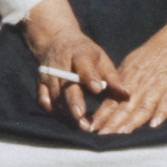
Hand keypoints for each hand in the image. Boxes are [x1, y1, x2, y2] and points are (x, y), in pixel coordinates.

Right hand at [23, 0, 127, 131]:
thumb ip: (112, 76)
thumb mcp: (100, 58)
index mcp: (79, 54)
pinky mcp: (40, 83)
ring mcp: (49, 74)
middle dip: (74, 101)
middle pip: (66, 84)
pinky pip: (43, 100)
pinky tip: (66, 118)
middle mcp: (61, 64)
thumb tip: (126, 94)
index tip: (98, 89)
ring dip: (67, 111)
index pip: (84, 65)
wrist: (56, 41)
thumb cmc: (85, 54)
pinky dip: (53, 111)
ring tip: (83, 125)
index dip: (90, 77)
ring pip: (55, 95)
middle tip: (82, 117)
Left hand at [87, 0, 166, 135]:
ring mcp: (157, 85)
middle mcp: (140, 83)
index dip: (103, 114)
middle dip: (113, 122)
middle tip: (102, 135)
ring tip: (123, 133)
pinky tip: (155, 124)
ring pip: (143, 107)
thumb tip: (110, 96)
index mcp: (128, 77)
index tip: (93, 127)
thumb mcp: (132, 63)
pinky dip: (162, 112)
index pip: (112, 99)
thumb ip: (122, 81)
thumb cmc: (155, 52)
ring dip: (133, 121)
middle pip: (125, 106)